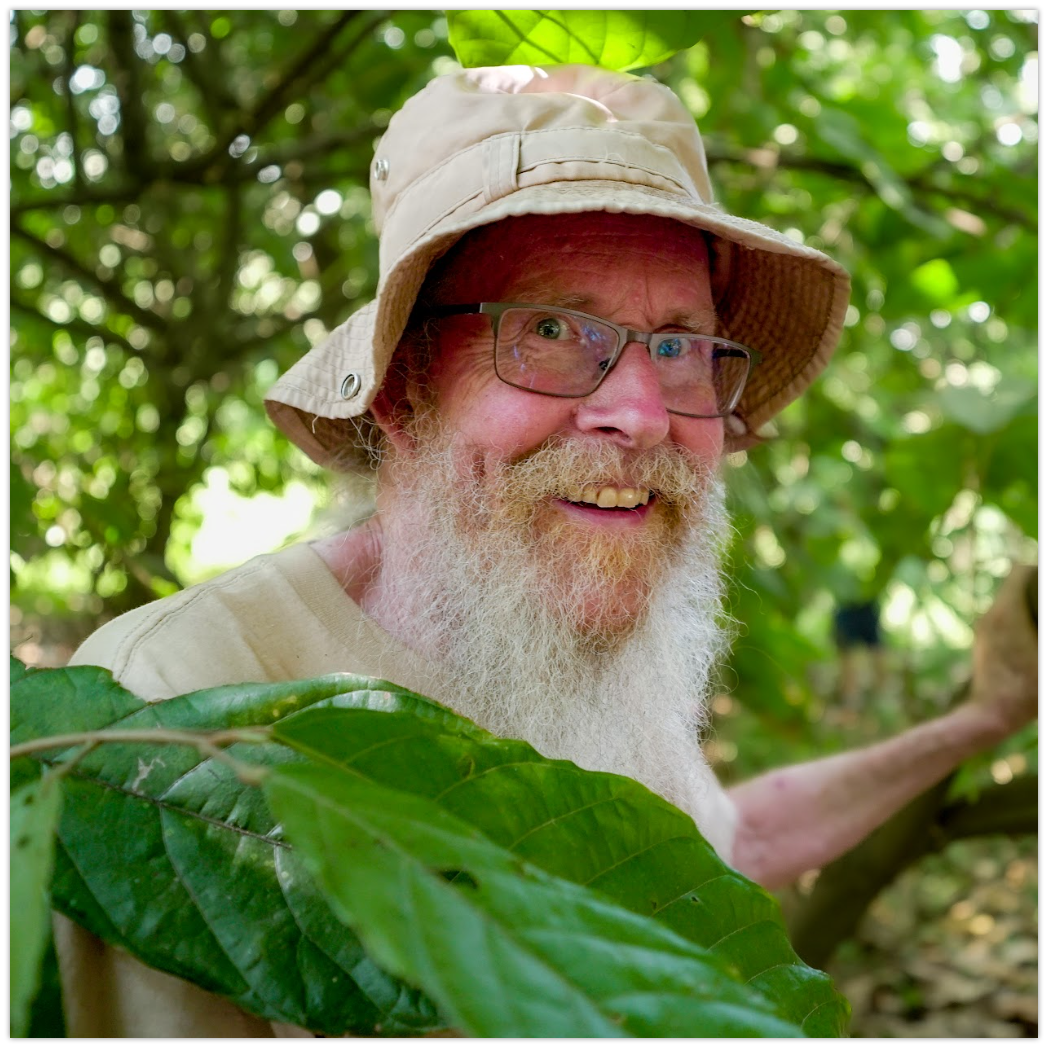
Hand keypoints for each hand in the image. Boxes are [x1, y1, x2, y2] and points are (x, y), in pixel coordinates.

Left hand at [967, 563, 1037, 737]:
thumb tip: (1039, 626)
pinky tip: (1035, 633)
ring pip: (1007, 602)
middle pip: (1014, 585)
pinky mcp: (982, 642)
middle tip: (1046, 601)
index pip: (1020, 571)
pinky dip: (1019, 618)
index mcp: (1007, 612)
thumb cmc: (1029, 690)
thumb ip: (1044, 627)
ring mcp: (983, 629)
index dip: (1040, 570)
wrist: (991, 714)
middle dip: (1038, 588)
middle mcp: (990, 615)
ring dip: (1029, 604)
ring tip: (1042, 617)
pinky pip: (1002, 618)